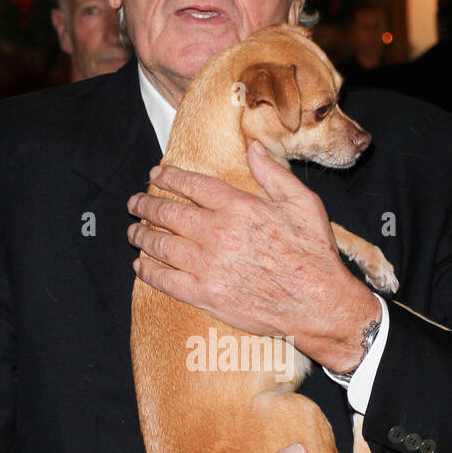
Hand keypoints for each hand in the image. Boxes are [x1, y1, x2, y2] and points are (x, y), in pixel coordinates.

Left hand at [127, 142, 377, 373]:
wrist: (318, 303)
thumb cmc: (314, 253)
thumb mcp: (302, 203)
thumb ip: (273, 174)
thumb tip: (253, 148)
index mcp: (238, 207)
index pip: (192, 185)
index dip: (169, 178)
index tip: (155, 174)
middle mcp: (217, 233)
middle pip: (168, 213)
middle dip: (146, 204)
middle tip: (134, 202)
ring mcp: (207, 266)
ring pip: (161, 245)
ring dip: (142, 236)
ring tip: (133, 232)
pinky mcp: (205, 295)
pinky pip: (166, 280)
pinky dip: (149, 272)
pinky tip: (141, 266)